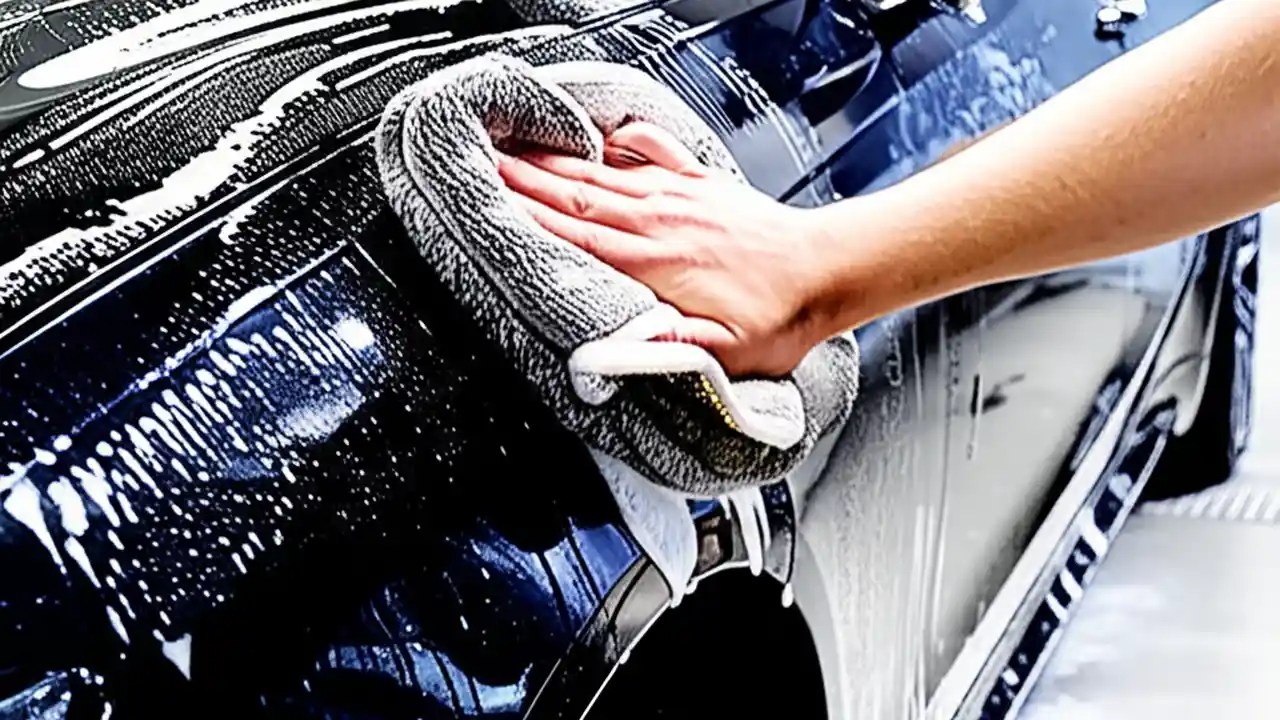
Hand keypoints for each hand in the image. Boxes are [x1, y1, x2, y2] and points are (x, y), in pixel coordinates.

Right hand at [496, 123, 831, 376]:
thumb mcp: (727, 353)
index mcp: (655, 263)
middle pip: (577, 194)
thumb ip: (668, 348)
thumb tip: (611, 353)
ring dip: (558, 160)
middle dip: (525, 179)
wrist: (827, 271)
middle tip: (483, 162)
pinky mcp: (703, 186)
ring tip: (518, 147)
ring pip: (605, 174)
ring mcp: (681, 198)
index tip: (490, 201)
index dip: (528, 217)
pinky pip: (654, 153)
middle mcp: (661, 221)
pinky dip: (624, 141)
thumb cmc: (779, 317)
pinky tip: (605, 135)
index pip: (575, 234)